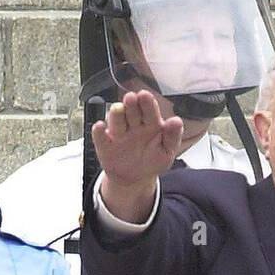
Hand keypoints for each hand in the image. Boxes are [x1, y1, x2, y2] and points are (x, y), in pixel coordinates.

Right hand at [94, 90, 181, 221]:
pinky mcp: (105, 145)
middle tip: (131, 98)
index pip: (149, 110)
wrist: (135, 178)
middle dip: (131, 104)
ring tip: (118, 109)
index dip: (147, 103)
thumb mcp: (167, 151)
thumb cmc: (152, 159)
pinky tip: (100, 127)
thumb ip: (173, 136)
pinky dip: (98, 132)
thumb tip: (177, 122)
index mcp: (150, 123)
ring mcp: (119, 133)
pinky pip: (100, 137)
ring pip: (117, 120)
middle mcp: (133, 124)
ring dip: (117, 114)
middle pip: (132, 111)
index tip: (145, 96)